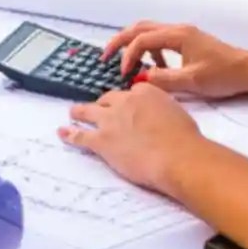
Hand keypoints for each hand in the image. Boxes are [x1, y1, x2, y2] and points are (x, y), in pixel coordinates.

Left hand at [58, 85, 203, 191]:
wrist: (178, 156)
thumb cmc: (185, 139)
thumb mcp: (177, 113)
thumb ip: (162, 110)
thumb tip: (159, 117)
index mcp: (145, 91)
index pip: (130, 92)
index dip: (127, 102)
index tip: (127, 107)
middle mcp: (124, 101)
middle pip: (107, 99)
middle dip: (102, 105)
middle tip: (99, 110)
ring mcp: (110, 120)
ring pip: (88, 112)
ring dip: (79, 113)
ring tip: (73, 113)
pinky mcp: (101, 140)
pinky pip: (81, 136)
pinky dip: (69, 134)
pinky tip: (62, 133)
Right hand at [103, 21, 247, 98]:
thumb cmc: (224, 75)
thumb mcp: (191, 81)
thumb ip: (163, 79)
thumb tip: (140, 78)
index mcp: (178, 35)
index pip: (142, 39)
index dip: (128, 55)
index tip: (123, 73)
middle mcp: (178, 29)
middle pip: (140, 27)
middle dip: (121, 41)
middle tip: (106, 56)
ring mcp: (183, 34)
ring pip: (149, 32)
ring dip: (136, 46)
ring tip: (129, 65)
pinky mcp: (188, 41)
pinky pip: (161, 41)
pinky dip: (151, 51)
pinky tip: (156, 68)